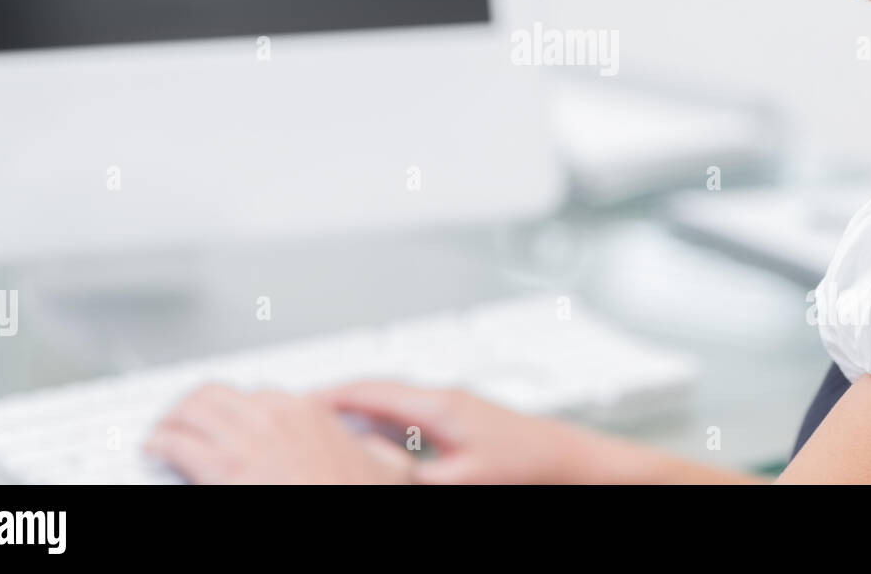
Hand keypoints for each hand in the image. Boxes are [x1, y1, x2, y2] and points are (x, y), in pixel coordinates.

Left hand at [143, 383, 413, 483]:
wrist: (349, 505)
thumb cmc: (357, 492)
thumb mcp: (386, 466)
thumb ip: (377, 449)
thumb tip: (380, 449)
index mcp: (308, 413)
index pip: (257, 395)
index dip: (236, 409)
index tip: (226, 422)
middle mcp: (274, 417)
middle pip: (217, 394)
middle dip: (194, 406)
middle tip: (181, 420)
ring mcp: (248, 442)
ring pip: (192, 409)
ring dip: (171, 419)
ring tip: (161, 431)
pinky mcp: (224, 471)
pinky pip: (177, 443)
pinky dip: (159, 443)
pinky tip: (153, 450)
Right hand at [312, 381, 622, 483]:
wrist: (576, 464)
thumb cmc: (530, 468)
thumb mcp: (460, 480)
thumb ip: (410, 474)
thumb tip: (368, 470)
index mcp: (438, 403)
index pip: (367, 389)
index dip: (326, 396)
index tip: (293, 402)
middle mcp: (444, 398)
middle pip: (375, 391)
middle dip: (336, 400)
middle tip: (300, 412)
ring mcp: (455, 408)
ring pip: (392, 404)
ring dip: (359, 413)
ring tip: (326, 427)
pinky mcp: (465, 423)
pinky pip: (410, 417)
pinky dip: (383, 426)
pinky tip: (375, 444)